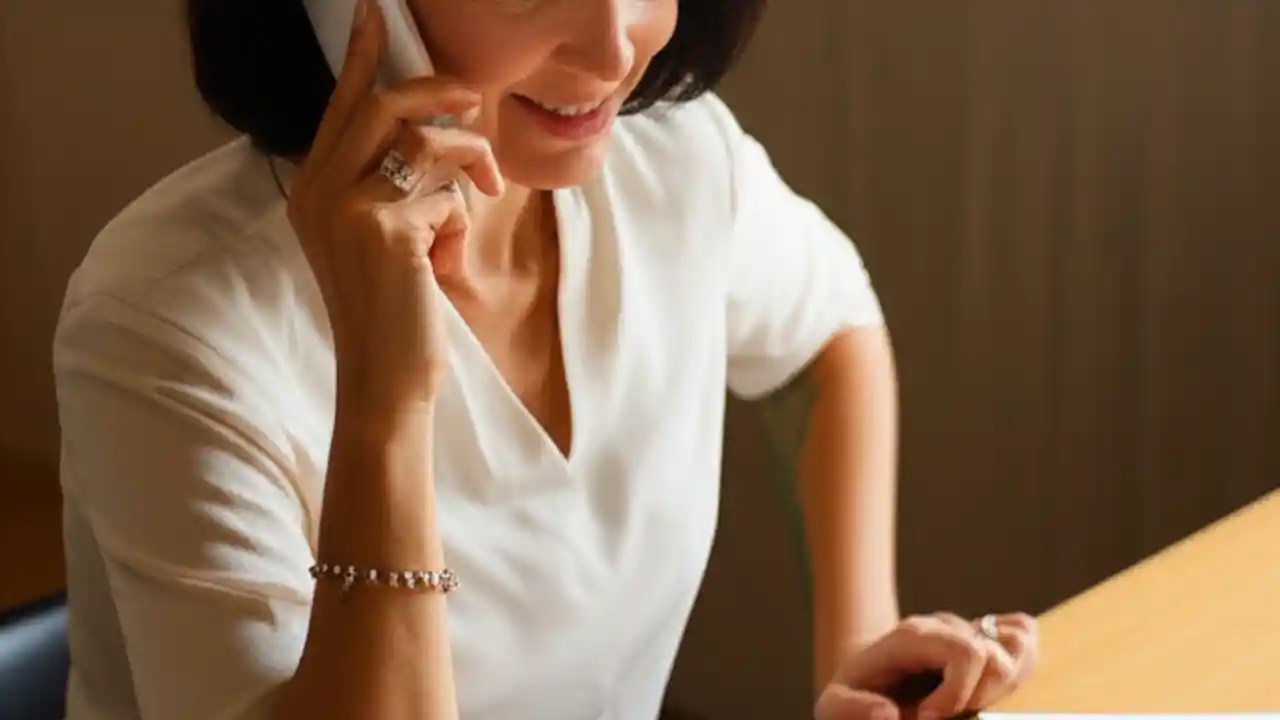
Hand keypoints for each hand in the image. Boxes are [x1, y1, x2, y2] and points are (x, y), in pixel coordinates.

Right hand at [285, 0, 502, 413]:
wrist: (384, 379)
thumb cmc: (390, 312)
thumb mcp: (377, 239)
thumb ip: (389, 185)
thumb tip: (439, 136)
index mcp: (311, 191)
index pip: (339, 107)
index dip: (360, 58)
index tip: (374, 12)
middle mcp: (319, 192)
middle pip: (384, 106)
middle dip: (438, 92)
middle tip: (474, 98)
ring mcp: (347, 208)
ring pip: (425, 143)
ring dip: (468, 162)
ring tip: (482, 193)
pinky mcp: (384, 230)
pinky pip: (446, 197)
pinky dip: (459, 223)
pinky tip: (445, 261)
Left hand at [815, 612, 1038, 719]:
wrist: (865, 671)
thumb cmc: (855, 690)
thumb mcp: (835, 704)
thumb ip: (852, 709)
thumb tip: (889, 714)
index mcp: (913, 637)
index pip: (965, 653)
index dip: (958, 695)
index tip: (929, 718)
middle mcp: (945, 628)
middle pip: (995, 656)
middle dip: (978, 697)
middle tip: (947, 714)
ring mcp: (968, 630)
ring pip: (1018, 644)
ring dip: (1002, 683)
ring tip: (967, 702)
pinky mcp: (985, 638)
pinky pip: (1023, 636)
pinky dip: (1019, 662)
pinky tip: (987, 687)